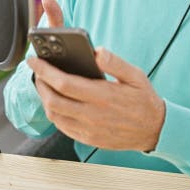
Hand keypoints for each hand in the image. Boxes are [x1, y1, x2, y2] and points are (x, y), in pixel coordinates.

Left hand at [28, 0, 165, 151]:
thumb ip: (115, 63)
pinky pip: (62, 126)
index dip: (45, 71)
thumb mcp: (135, 75)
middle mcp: (93, 114)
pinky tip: (56, 102)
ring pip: (54, 115)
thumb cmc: (144, 100)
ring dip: (44, 98)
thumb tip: (97, 52)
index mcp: (103, 96)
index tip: (35, 61)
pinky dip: (54, 113)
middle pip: (53, 100)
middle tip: (37, 72)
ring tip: (44, 85)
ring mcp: (89, 129)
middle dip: (39, 83)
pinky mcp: (88, 138)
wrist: (154, 129)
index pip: (64, 83)